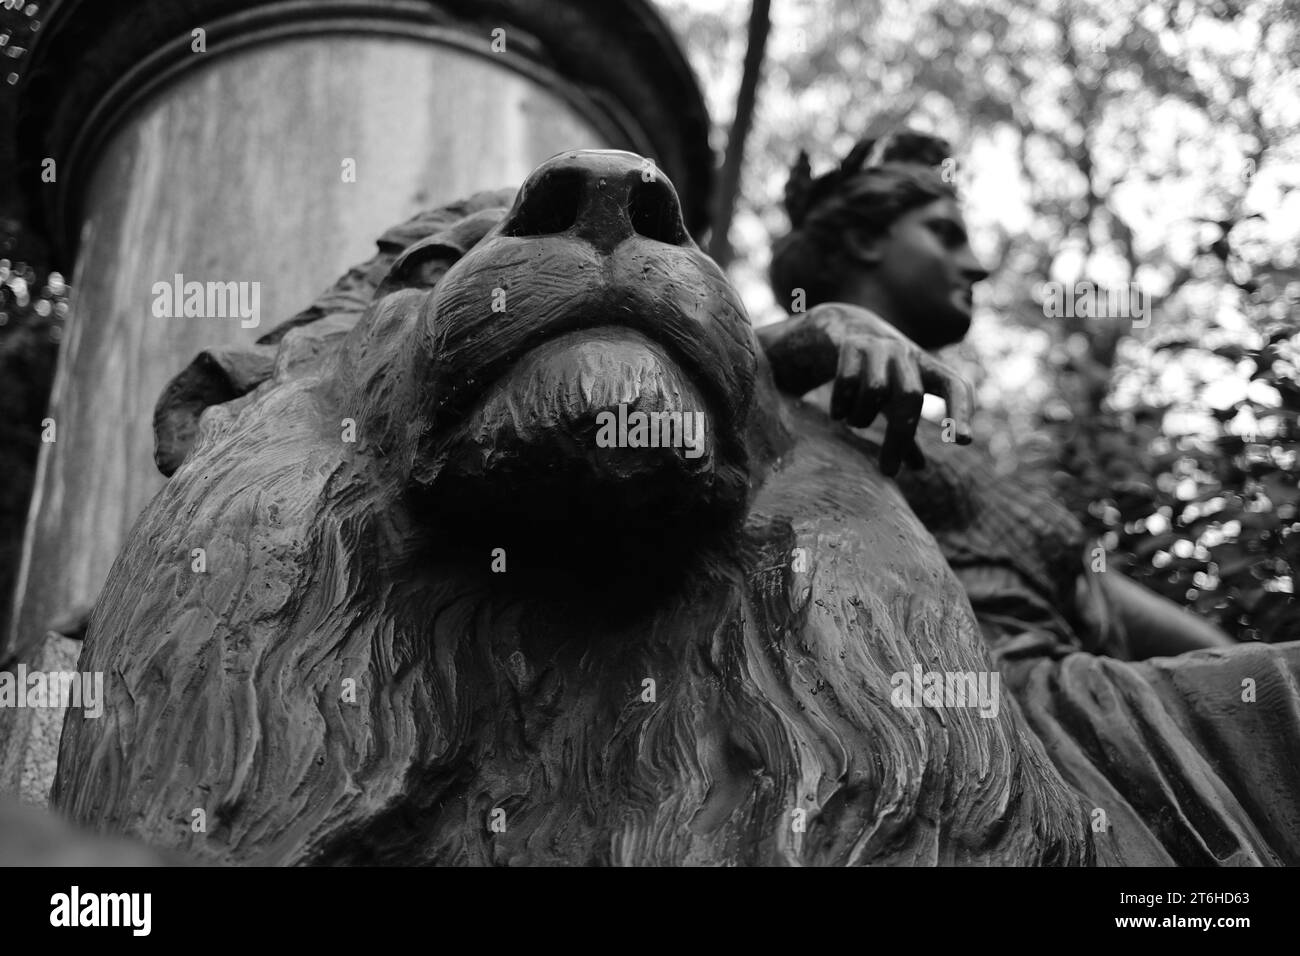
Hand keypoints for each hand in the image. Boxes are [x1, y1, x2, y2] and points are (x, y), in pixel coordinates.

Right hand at [807, 303, 974, 475]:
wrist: (843, 326)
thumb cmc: (879, 372)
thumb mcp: (897, 398)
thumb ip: (908, 432)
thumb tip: (919, 469)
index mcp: (927, 367)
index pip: (954, 385)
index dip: (960, 411)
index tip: (962, 441)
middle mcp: (907, 353)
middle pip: (909, 397)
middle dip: (898, 437)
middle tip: (888, 470)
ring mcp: (879, 346)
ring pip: (874, 390)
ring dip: (862, 418)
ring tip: (855, 423)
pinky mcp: (850, 344)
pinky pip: (847, 382)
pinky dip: (842, 406)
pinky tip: (838, 414)